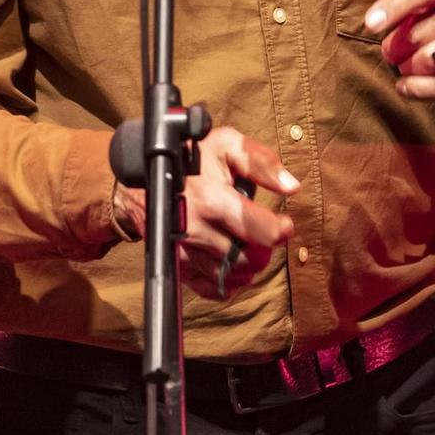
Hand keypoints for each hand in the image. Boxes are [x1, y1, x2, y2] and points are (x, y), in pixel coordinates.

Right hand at [114, 124, 297, 298]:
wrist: (142, 179)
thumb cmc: (191, 158)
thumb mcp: (226, 145)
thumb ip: (261, 162)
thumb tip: (292, 186)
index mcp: (211, 199)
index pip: (260, 231)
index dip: (280, 230)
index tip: (284, 225)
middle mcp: (195, 229)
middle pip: (247, 259)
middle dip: (262, 249)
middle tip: (262, 233)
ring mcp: (183, 251)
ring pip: (230, 277)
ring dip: (247, 266)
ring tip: (246, 243)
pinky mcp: (177, 266)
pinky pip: (211, 289)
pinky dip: (228, 281)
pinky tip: (230, 261)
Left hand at [363, 0, 434, 102]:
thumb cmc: (433, 14)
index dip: (397, 4)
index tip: (371, 23)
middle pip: (420, 32)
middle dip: (395, 46)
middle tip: (391, 49)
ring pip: (429, 61)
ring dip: (406, 66)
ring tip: (406, 62)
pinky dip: (416, 88)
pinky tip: (407, 84)